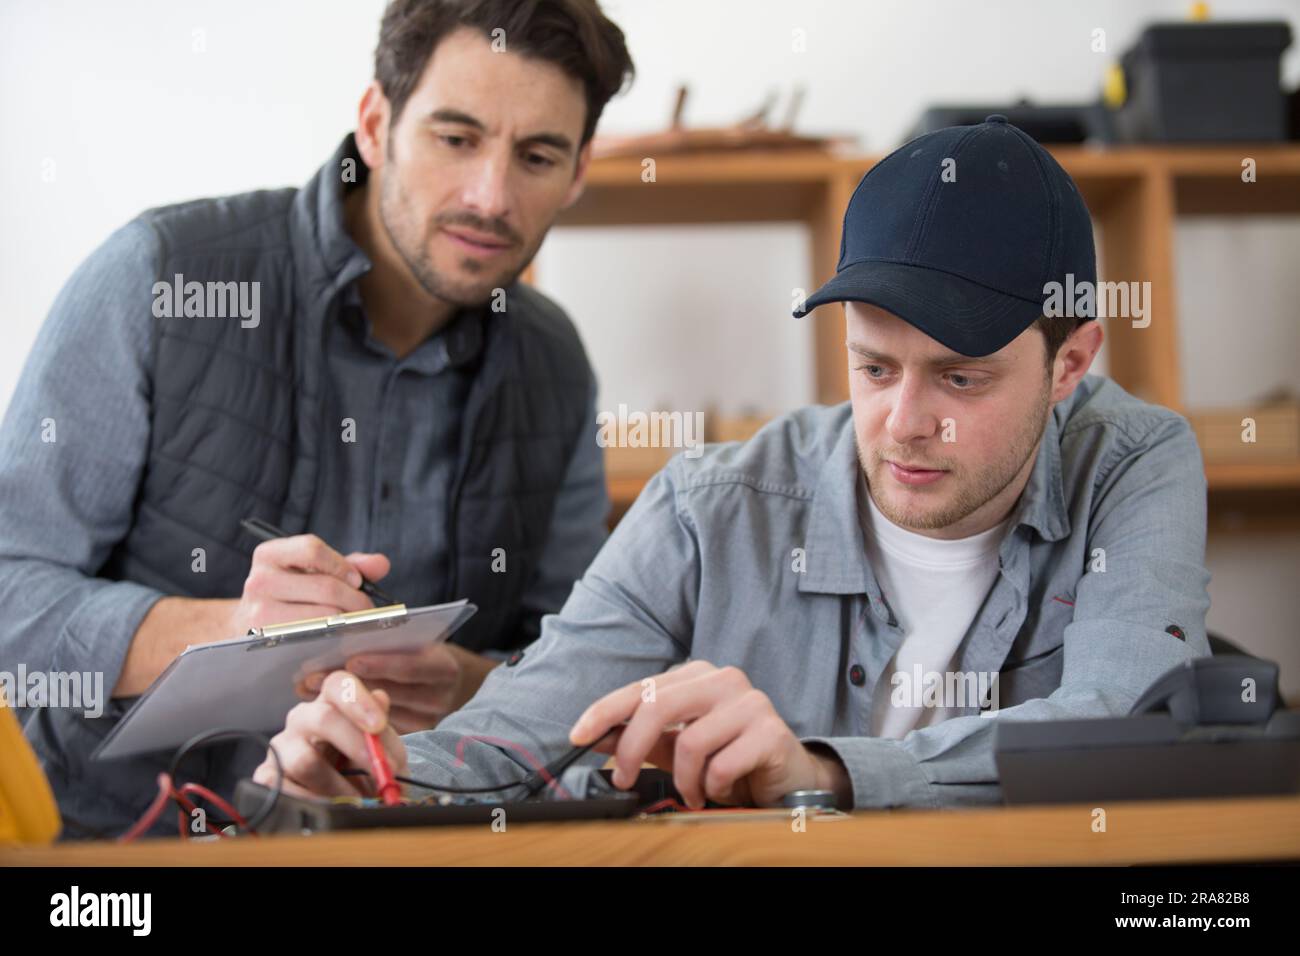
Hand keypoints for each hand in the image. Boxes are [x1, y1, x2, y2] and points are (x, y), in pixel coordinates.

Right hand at [230, 534, 390, 634]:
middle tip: (369, 611)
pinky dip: (333, 640)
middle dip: (357, 600)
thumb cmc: (292, 595)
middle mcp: (258, 581)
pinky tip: (340, 639)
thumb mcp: (314, 572)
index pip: (312, 549)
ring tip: (358, 625)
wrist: (250, 626)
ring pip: (322, 617)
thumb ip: (350, 565)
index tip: (357, 581)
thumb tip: (380, 564)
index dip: (341, 565)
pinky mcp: (264, 643)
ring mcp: (257, 613)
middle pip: (325, 587)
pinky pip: (311, 640)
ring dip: (349, 622)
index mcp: (270, 554)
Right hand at [254, 670, 407, 799]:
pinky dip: (312, 802)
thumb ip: (383, 728)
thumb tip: (380, 700)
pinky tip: (328, 806)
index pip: (338, 684)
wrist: (354, 805)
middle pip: (322, 718)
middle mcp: (303, 719)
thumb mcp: (385, 751)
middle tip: (379, 771)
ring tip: (355, 799)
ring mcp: (282, 746)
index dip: (358, 701)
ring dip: (337, 785)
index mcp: (333, 703)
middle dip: (355, 745)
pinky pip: (283, 789)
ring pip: (304, 760)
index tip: (378, 725)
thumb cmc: (369, 771)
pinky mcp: (267, 776)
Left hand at [297, 643, 463, 733]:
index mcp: (444, 667)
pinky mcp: (413, 736)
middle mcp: (439, 697)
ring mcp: (427, 721)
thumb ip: (389, 643)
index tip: (351, 661)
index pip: (413, 666)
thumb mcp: (416, 644)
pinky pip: (380, 728)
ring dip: (344, 702)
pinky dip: (352, 718)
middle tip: (315, 676)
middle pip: (393, 693)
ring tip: (311, 690)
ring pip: (382, 713)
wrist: (448, 685)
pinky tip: (325, 707)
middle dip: (352, 684)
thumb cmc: (423, 655)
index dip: (381, 664)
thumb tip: (345, 644)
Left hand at [568, 660, 850, 808]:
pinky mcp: (771, 731)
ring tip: (692, 792)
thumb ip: (640, 738)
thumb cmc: (729, 756)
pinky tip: (721, 788)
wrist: (786, 776)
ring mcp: (750, 702)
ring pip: (691, 741)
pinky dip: (713, 786)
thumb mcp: (677, 747)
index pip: (642, 688)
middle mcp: (723, 680)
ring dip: (683, 780)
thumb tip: (597, 735)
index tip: (578, 736)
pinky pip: (723, 764)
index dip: (605, 711)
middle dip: (632, 748)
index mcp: (697, 676)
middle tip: (624, 780)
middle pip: (659, 707)